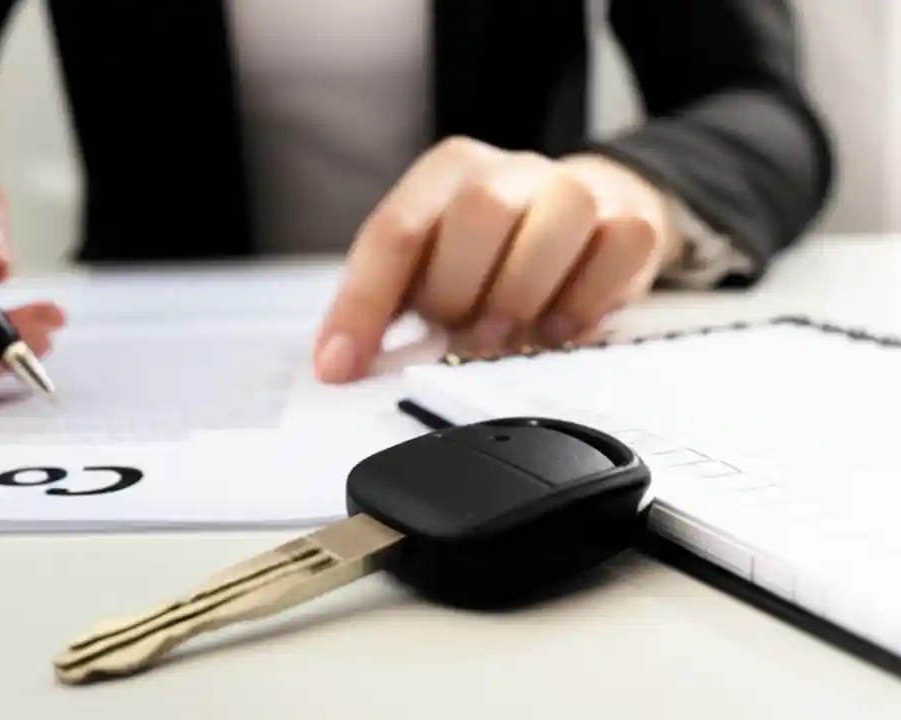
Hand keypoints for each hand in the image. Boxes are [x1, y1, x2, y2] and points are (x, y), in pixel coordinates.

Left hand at [313, 137, 684, 381]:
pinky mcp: (632, 219)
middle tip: (456, 336)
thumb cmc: (496, 253)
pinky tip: (558, 329)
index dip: (363, 305)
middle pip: (479, 213)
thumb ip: (390, 305)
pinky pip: (617, 250)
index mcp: (447, 174)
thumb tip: (342, 363)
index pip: (394, 232)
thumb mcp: (433, 269)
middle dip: (459, 292)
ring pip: (556, 222)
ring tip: (504, 339)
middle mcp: (509, 170)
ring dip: (521, 299)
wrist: (596, 211)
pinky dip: (583, 304)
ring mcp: (575, 188)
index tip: (341, 366)